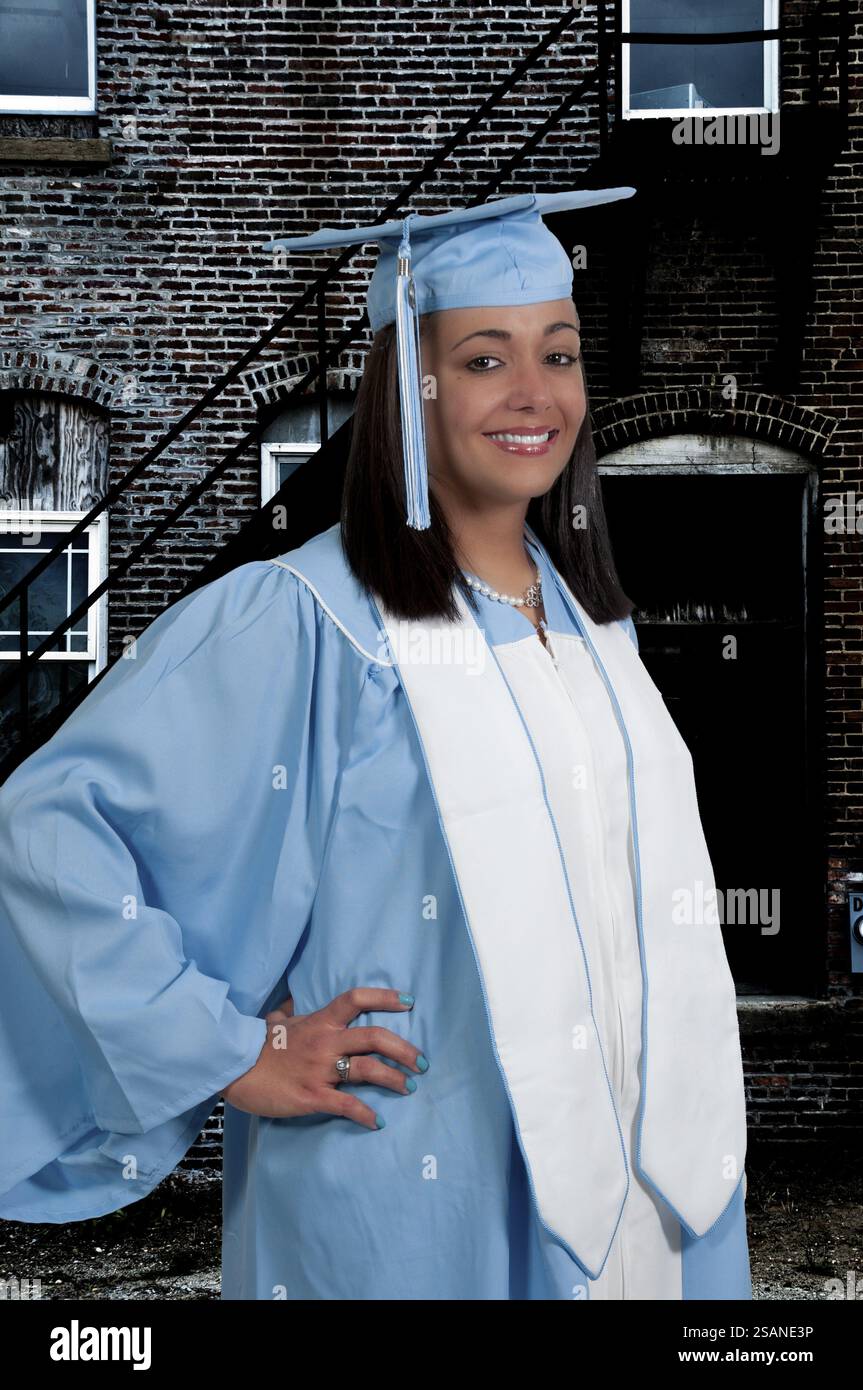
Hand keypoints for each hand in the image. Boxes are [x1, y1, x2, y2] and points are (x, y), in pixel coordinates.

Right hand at [220, 987, 423, 1128]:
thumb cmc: (257, 1045)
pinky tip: (378, 1122)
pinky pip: (347, 1105)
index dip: (385, 998)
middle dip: (404, 1050)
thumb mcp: (276, 1020)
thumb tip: (290, 1000)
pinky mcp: (312, 1096)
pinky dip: (366, 1115)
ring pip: (368, 1070)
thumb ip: (290, 1009)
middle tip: (422, 1062)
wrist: (233, 1067)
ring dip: (395, 1079)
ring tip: (409, 1087)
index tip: (409, 1002)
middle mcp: (326, 1042)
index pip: (356, 999)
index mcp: (320, 1021)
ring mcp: (321, 1070)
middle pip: (375, 1037)